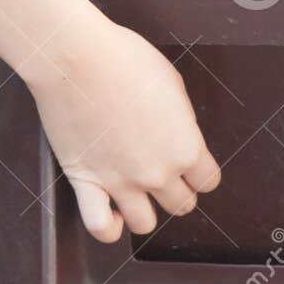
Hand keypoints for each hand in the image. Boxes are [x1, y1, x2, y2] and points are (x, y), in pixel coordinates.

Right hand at [28, 20, 220, 242]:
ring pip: (145, 223)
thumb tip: (178, 133)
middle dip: (175, 192)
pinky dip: (106, 227)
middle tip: (162, 176)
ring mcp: (122, 182)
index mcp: (185, 147)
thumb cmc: (123, 59)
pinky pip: (100, 227)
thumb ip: (181, 119)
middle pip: (181, 205)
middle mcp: (158, 172)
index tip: (191, 168)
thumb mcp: (172, 82)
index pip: (208, 181)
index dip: (200, 175)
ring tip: (135, 194)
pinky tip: (109, 213)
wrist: (75, 56)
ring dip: (143, 211)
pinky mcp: (87, 182)